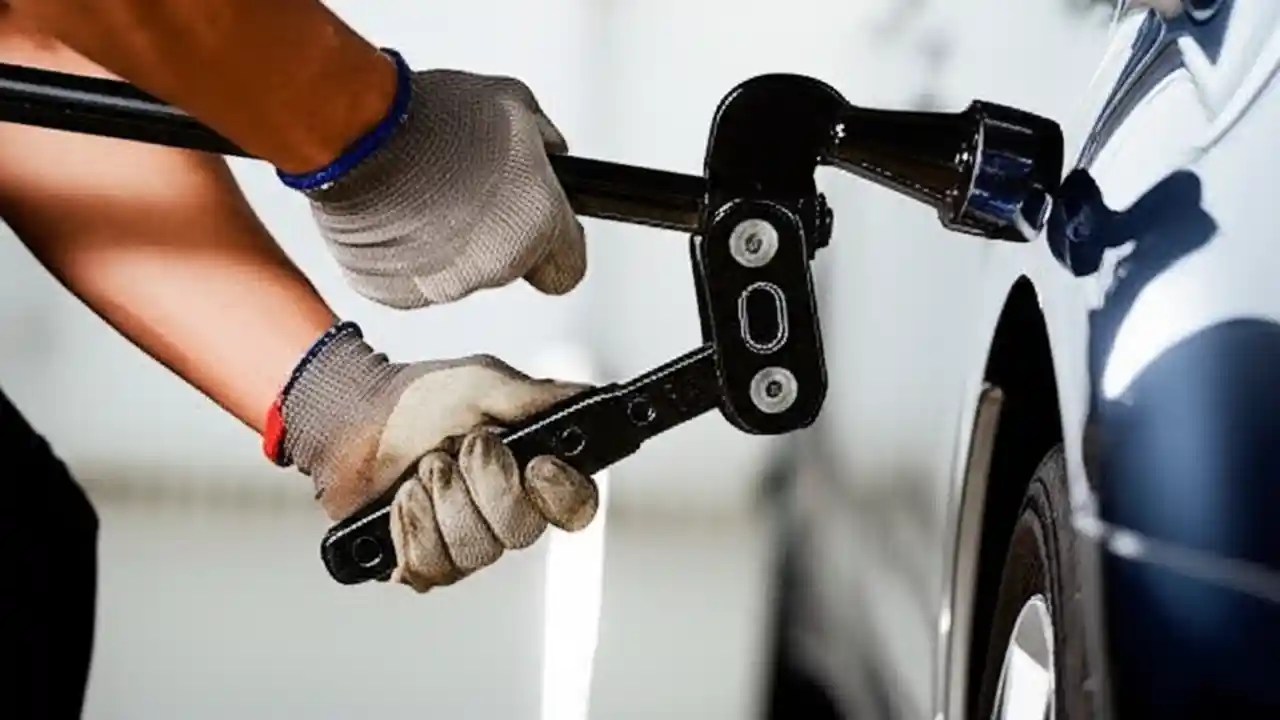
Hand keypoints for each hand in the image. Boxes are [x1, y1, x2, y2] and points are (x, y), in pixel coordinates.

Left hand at [269, 322, 598, 591]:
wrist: (354, 416)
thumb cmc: (421, 400)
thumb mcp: (486, 382)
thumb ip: (539, 397)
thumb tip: (589, 400)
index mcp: (532, 473)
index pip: (576, 507)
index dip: (560, 493)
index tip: (535, 464)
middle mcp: (506, 515)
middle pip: (521, 531)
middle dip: (481, 483)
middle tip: (456, 448)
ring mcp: (467, 544)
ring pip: (475, 552)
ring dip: (440, 500)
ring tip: (422, 469)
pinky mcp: (425, 563)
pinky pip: (431, 568)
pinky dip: (411, 524)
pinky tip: (401, 499)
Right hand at [282, 50, 585, 309]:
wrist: (356, 136)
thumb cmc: (430, 117)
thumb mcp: (514, 103)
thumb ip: (543, 140)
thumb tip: (551, 154)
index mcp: (535, 225)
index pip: (567, 270)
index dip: (556, 250)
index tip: (543, 234)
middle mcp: (496, 265)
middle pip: (509, 267)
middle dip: (495, 236)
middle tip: (466, 193)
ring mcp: (444, 285)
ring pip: (458, 275)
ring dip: (448, 245)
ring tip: (423, 194)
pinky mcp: (395, 292)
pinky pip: (409, 280)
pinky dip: (403, 254)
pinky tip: (394, 212)